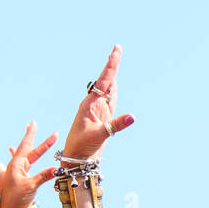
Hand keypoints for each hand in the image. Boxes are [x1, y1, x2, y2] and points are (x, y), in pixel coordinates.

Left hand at [0, 122, 58, 207]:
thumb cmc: (17, 200)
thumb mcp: (30, 187)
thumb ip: (43, 176)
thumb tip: (57, 169)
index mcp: (15, 166)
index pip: (25, 146)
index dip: (30, 134)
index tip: (33, 122)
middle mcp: (15, 167)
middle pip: (28, 149)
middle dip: (33, 136)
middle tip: (34, 122)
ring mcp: (18, 173)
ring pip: (29, 156)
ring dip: (36, 147)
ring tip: (40, 135)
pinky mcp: (21, 179)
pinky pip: (25, 164)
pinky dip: (26, 156)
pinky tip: (14, 149)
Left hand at [62, 44, 133, 161]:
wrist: (76, 158)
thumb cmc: (82, 146)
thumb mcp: (99, 135)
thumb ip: (115, 125)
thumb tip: (132, 117)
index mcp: (89, 104)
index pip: (103, 81)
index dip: (111, 66)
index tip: (116, 52)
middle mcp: (93, 104)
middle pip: (105, 80)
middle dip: (111, 65)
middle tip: (117, 48)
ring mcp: (98, 110)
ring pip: (108, 89)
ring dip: (112, 75)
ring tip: (114, 57)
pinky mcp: (103, 118)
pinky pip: (110, 101)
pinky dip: (113, 91)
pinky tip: (113, 82)